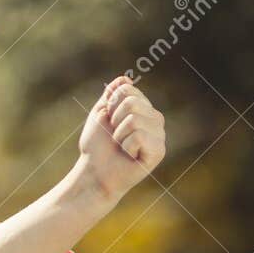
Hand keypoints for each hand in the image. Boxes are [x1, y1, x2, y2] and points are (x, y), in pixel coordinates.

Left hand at [79, 74, 166, 202]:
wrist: (93, 174)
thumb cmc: (96, 148)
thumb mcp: (101, 114)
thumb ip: (112, 94)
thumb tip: (124, 78)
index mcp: (144, 108)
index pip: (127, 89)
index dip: (111, 106)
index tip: (109, 123)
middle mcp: (155, 119)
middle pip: (132, 102)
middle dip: (115, 121)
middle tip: (115, 138)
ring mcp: (159, 135)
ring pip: (134, 119)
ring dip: (119, 135)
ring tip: (121, 147)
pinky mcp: (159, 151)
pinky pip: (139, 135)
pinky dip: (127, 146)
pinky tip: (130, 156)